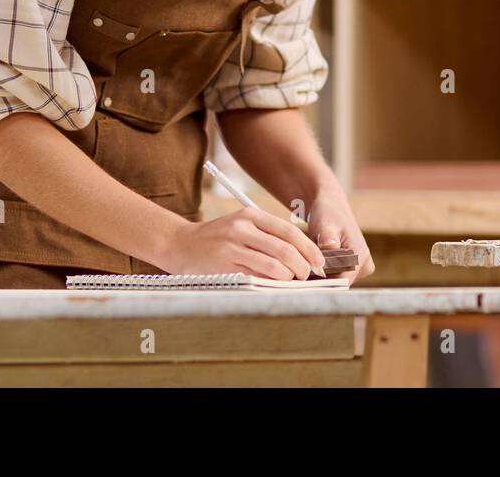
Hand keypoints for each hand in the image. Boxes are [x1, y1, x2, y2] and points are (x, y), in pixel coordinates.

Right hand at [161, 208, 325, 279]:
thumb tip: (299, 256)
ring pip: (273, 263)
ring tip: (293, 281)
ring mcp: (232, 245)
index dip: (308, 248)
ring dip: (289, 276)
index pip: (289, 231)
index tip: (319, 261)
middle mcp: (243, 227)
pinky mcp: (224, 263)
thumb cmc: (216, 239)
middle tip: (307, 275)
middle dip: (302, 265)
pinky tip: (276, 284)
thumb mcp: (241, 226)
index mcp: (250, 215)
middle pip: (285, 248)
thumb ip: (266, 237)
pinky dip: (271, 281)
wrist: (180, 244)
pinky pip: (256, 274)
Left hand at [305, 189, 374, 283]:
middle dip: (319, 282)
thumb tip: (329, 247)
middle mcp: (364, 266)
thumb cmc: (327, 214)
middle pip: (338, 285)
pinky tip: (308, 267)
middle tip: (299, 272)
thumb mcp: (325, 223)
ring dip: (319, 279)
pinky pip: (335, 278)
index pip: (342, 282)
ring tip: (303, 267)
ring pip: (336, 283)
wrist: (330, 208)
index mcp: (361, 256)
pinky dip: (321, 275)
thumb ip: (327, 237)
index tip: (303, 280)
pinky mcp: (352, 270)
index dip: (322, 284)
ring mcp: (359, 269)